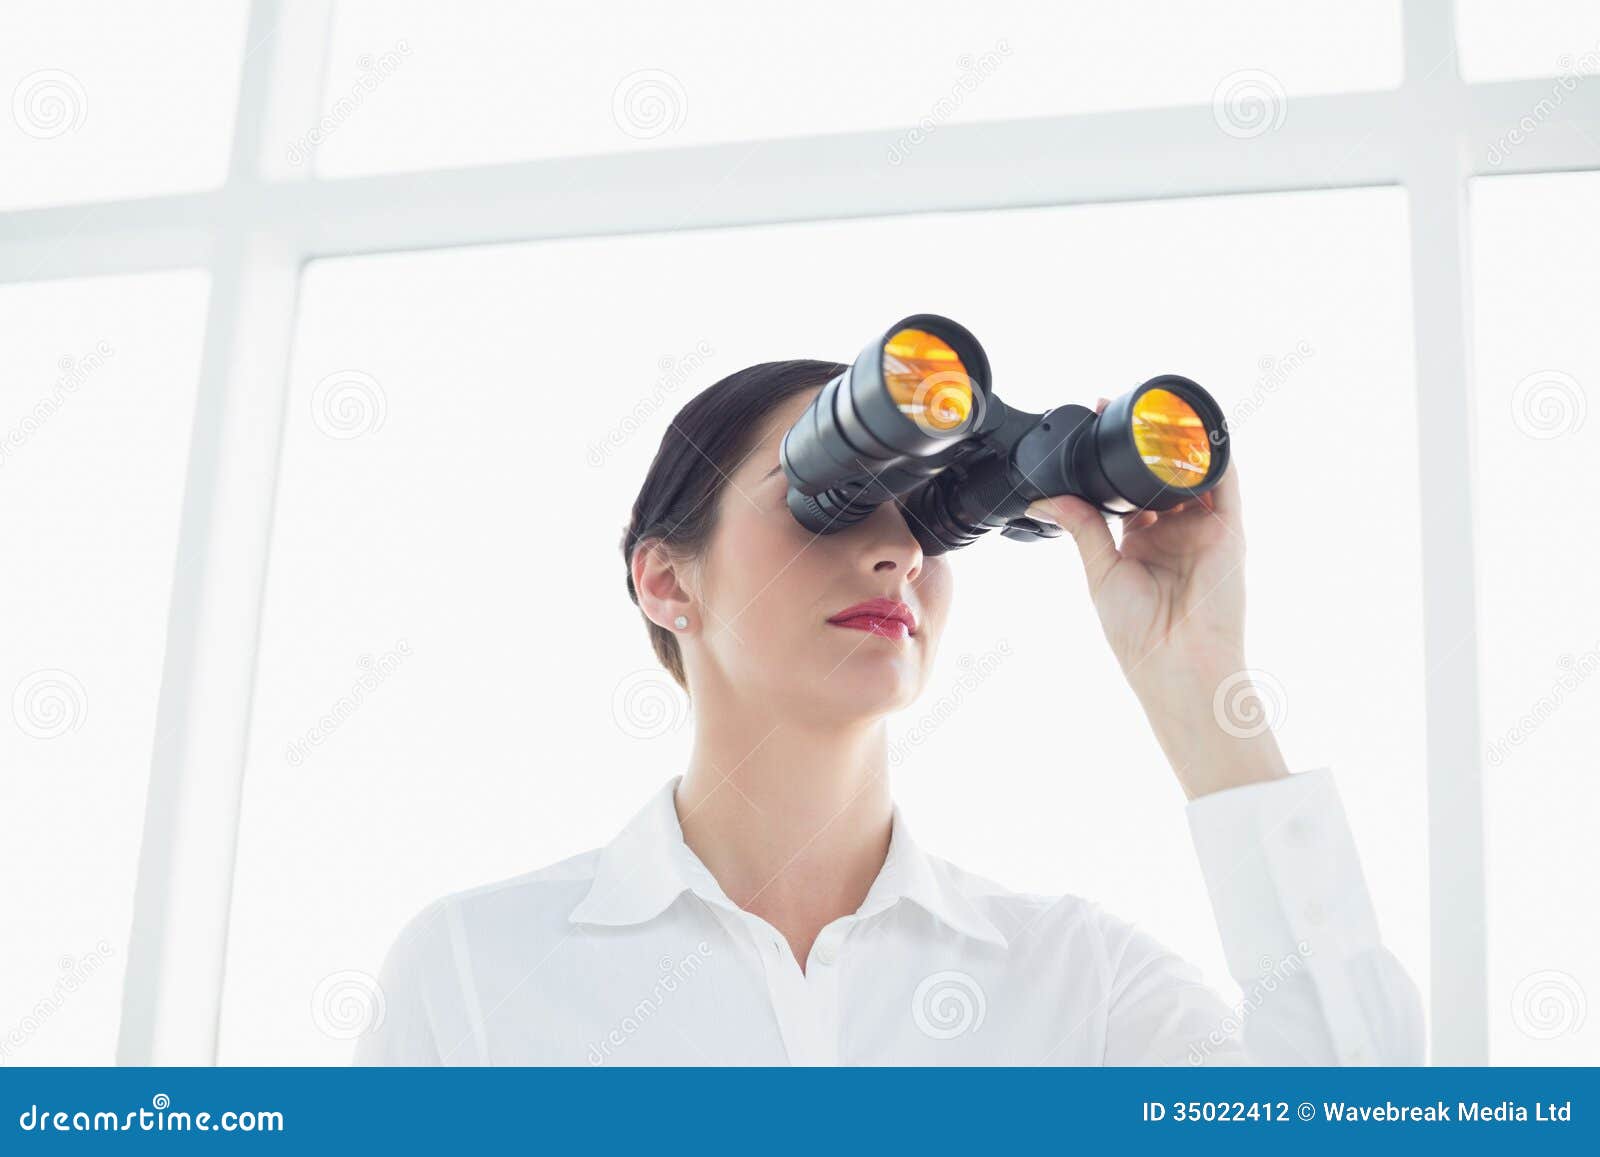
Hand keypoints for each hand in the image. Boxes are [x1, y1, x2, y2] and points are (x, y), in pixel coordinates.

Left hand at [1024, 397, 1287, 798]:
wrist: (1177, 663)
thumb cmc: (1140, 633)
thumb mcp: (1101, 572)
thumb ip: (1083, 527)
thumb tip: (1047, 497)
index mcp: (1143, 543)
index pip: (1129, 490)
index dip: (1111, 461)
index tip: (1090, 427)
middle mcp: (1176, 532)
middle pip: (1160, 476)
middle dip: (1141, 442)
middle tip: (1113, 407)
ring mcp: (1203, 529)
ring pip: (1191, 472)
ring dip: (1174, 440)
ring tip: (1149, 407)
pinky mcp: (1228, 530)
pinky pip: (1226, 482)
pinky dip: (1214, 452)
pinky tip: (1198, 424)